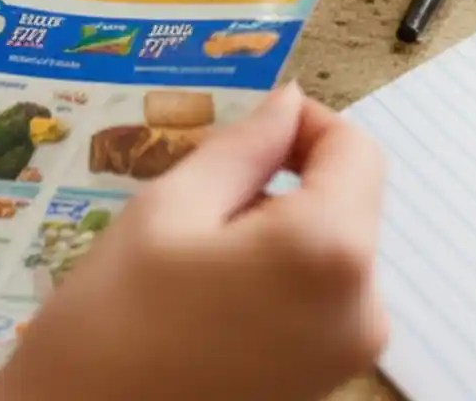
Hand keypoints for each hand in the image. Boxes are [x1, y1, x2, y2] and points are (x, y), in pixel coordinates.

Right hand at [0, 84, 387, 400]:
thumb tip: (287, 101)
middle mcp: (363, 306)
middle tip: (203, 195)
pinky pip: (321, 297)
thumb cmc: (111, 318)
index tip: (247, 127)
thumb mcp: (170, 207)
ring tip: (197, 255)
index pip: (355, 150)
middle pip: (348, 201)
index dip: (304, 124)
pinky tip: (212, 294)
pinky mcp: (328, 381)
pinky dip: (280, 276)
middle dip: (286, 181)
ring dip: (279, 229)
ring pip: (332, 248)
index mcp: (329, 251)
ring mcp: (349, 353)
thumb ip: (244, 146)